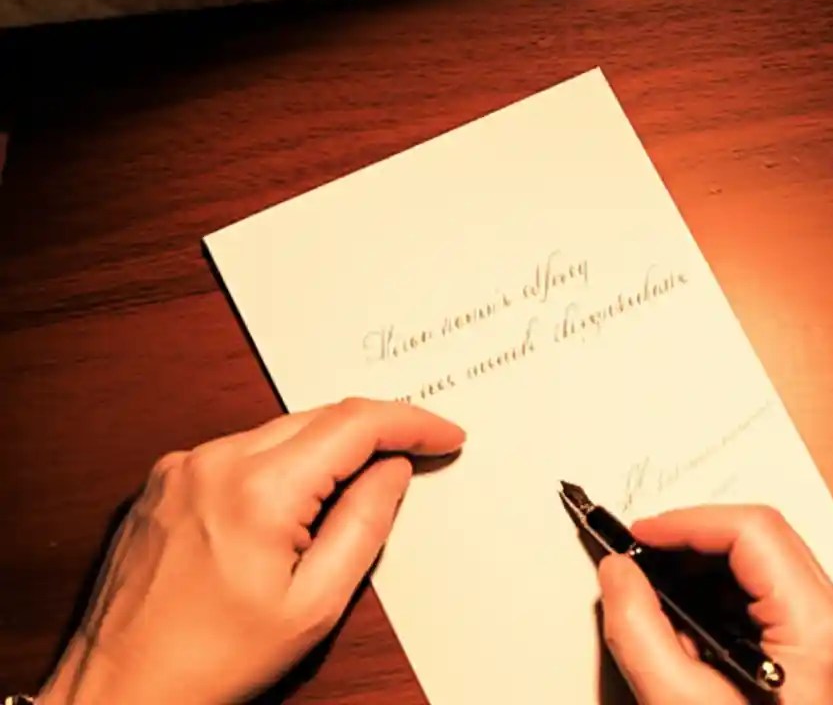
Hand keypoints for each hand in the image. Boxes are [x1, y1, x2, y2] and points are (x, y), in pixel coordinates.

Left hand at [37, 398, 464, 704]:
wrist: (122, 687)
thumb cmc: (212, 660)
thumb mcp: (314, 604)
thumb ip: (363, 526)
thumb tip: (393, 470)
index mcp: (257, 490)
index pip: (354, 424)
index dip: (411, 423)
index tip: (446, 435)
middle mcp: (214, 461)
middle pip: (320, 417)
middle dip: (376, 432)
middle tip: (419, 454)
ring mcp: (183, 466)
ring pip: (281, 430)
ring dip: (328, 449)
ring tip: (355, 492)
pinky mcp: (165, 479)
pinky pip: (242, 449)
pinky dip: (282, 462)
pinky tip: (295, 502)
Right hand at [597, 505, 832, 704]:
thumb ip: (641, 632)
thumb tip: (620, 574)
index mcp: (818, 629)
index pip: (752, 530)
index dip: (687, 523)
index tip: (640, 537)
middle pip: (764, 538)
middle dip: (693, 542)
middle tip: (642, 560)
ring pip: (769, 564)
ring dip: (708, 570)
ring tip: (660, 600)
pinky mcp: (828, 653)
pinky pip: (775, 598)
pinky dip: (726, 600)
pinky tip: (691, 631)